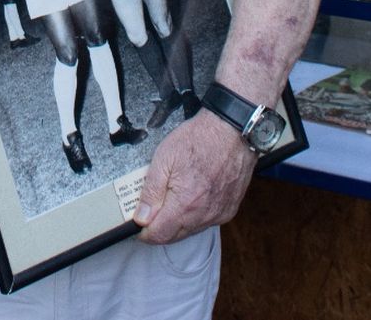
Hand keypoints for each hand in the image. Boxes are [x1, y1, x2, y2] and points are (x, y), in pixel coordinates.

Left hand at [134, 112, 254, 243]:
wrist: (232, 132)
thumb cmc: (198, 140)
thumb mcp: (164, 158)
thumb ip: (151, 192)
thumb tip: (141, 218)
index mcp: (185, 204)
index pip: (160, 235)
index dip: (145, 233)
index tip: (138, 224)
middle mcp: (204, 215)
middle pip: (174, 236)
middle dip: (159, 228)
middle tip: (150, 211)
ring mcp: (219, 215)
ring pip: (190, 231)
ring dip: (177, 223)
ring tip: (169, 200)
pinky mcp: (229, 210)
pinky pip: (206, 222)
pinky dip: (194, 217)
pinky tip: (190, 199)